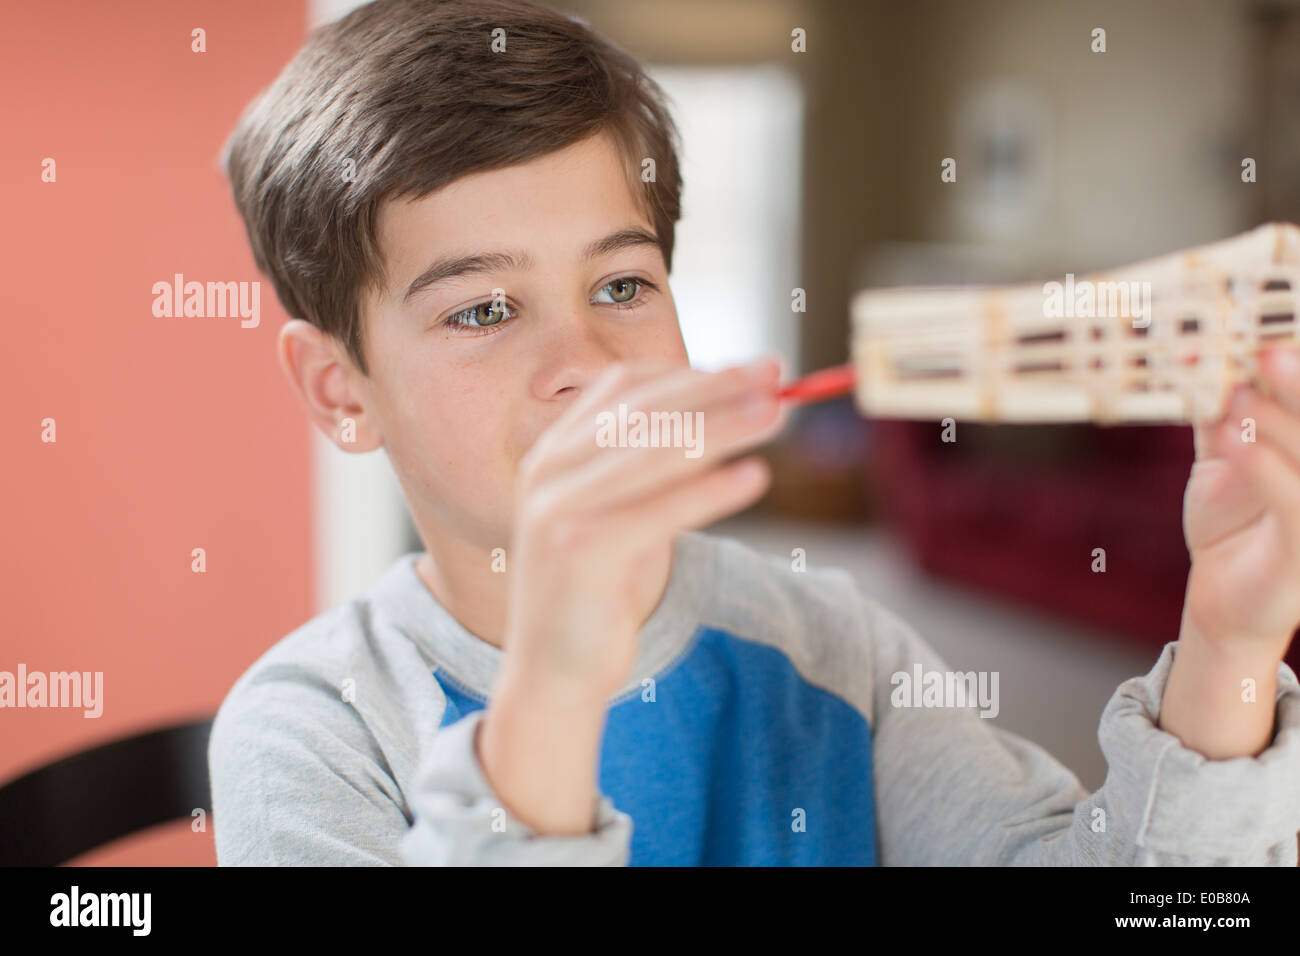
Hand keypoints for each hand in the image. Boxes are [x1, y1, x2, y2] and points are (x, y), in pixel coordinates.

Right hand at [502, 356, 786, 698]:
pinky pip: (659, 510)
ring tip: (776, 413)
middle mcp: (548, 469)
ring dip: (723, 425)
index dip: (692, 372)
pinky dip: (711, 490)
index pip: (626, 387)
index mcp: (555, 450)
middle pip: (645, 409)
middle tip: (776, 375)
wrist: (553, 673)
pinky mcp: (578, 552)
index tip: (752, 369)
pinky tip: (755, 476)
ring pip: (655, 450)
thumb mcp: (624, 513)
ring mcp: (557, 509)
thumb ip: (656, 465)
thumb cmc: (598, 589)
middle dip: (716, 388)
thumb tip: (734, 411)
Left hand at [1182, 344, 1299, 654]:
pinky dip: (1262, 465)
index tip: (1266, 333)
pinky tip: (1233, 440)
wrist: (1221, 601)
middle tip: (1265, 350)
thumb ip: (1218, 413)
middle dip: (1298, 383)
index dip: (1295, 367)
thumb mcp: (1222, 459)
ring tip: (1237, 399)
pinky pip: (1293, 500)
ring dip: (1277, 420)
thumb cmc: (1231, 525)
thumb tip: (1196, 356)